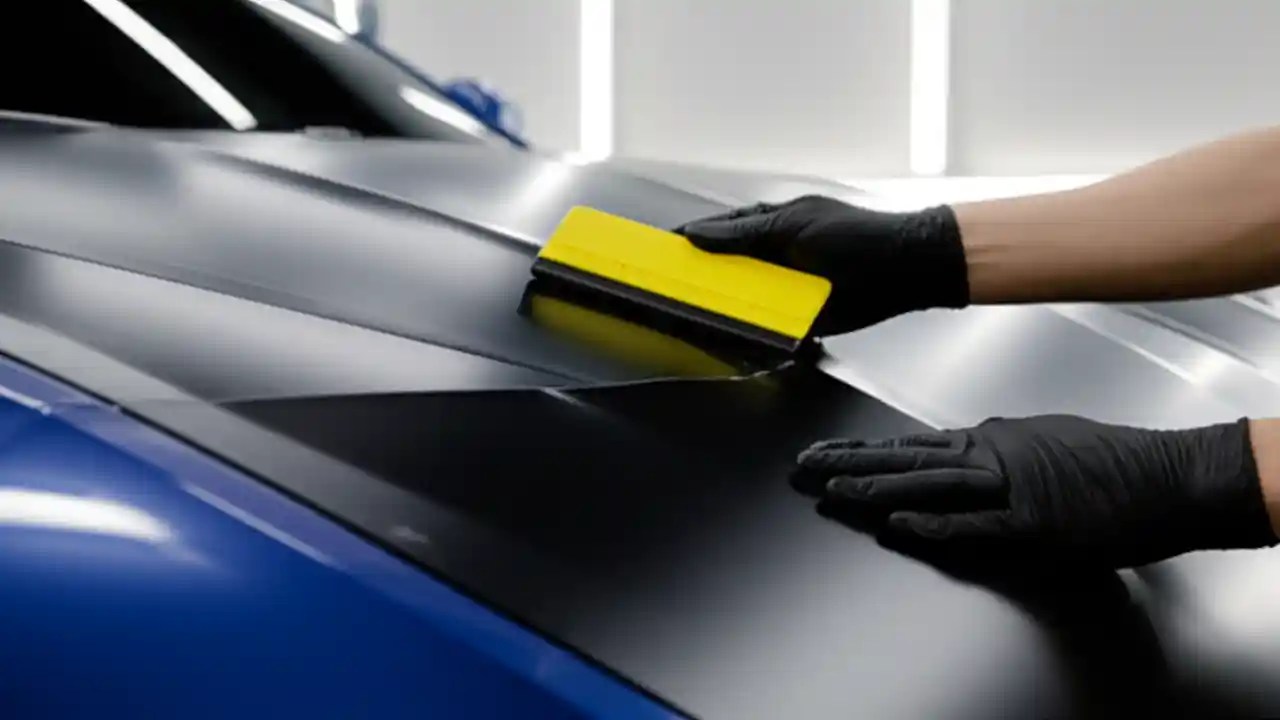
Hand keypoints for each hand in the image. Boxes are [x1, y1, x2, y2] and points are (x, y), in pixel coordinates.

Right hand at [675, 196, 968, 333]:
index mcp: (767, 228)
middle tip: (667, 296)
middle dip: (697, 285)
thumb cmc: (859, 237)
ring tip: (689, 322)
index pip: (713, 235)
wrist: (905, 270)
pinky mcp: (797, 321)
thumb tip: (698, 234)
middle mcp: (772, 259)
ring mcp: (784, 291)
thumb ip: (743, 234)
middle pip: (722, 274)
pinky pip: (764, 331)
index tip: (655, 256)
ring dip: (719, 315)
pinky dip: (748, 337)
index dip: (685, 246)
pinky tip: (730, 341)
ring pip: (740, 305)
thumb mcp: (794, 226)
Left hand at [796, 415, 1276, 567]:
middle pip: (906, 461)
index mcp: (988, 438)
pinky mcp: (1033, 523)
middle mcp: (990, 457)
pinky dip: (938, 525)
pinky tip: (901, 524)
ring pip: (931, 486)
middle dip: (851, 464)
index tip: (822, 452)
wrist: (1160, 476)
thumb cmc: (1106, 457)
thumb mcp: (1041, 435)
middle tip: (804, 467)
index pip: (908, 444)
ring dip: (880, 488)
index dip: (860, 449)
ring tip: (834, 491)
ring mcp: (1010, 489)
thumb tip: (968, 438)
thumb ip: (997, 440)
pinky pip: (977, 526)